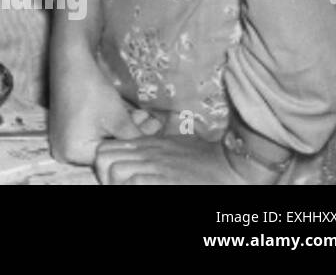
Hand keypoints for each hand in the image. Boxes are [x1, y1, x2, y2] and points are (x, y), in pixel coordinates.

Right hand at [49, 46, 160, 164]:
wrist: (70, 62)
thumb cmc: (91, 91)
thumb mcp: (119, 120)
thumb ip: (136, 140)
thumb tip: (154, 150)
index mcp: (74, 152)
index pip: (112, 157)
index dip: (135, 147)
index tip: (155, 136)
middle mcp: (65, 150)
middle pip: (107, 148)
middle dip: (131, 135)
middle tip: (154, 124)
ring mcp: (64, 139)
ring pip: (102, 139)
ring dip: (124, 128)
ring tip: (146, 117)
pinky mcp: (67, 129)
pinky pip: (93, 132)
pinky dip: (110, 124)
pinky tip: (131, 115)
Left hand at [94, 135, 268, 184]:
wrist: (232, 165)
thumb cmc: (206, 157)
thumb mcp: (172, 144)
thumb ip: (151, 147)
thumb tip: (136, 151)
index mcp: (145, 144)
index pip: (105, 149)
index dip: (104, 163)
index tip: (111, 176)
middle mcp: (145, 152)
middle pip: (103, 159)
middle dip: (105, 174)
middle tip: (117, 185)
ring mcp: (153, 166)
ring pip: (114, 171)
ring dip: (118, 183)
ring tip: (130, 188)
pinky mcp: (162, 180)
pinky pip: (134, 183)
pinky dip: (133, 187)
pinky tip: (143, 191)